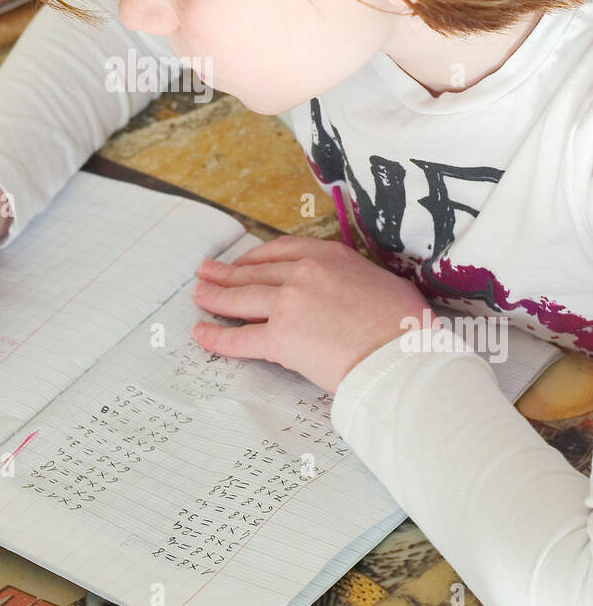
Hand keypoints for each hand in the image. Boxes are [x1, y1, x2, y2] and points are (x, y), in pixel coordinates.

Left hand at [191, 235, 432, 394]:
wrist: (402, 355)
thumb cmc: (405, 325)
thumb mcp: (380, 282)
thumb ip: (354, 279)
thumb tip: (351, 290)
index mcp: (330, 256)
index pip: (281, 250)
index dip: (256, 256)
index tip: (243, 260)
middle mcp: (304, 272)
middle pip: (255, 272)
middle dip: (227, 273)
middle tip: (207, 272)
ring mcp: (289, 303)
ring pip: (241, 298)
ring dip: (215, 297)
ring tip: (199, 296)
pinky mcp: (280, 337)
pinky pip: (240, 337)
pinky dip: (216, 336)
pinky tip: (201, 334)